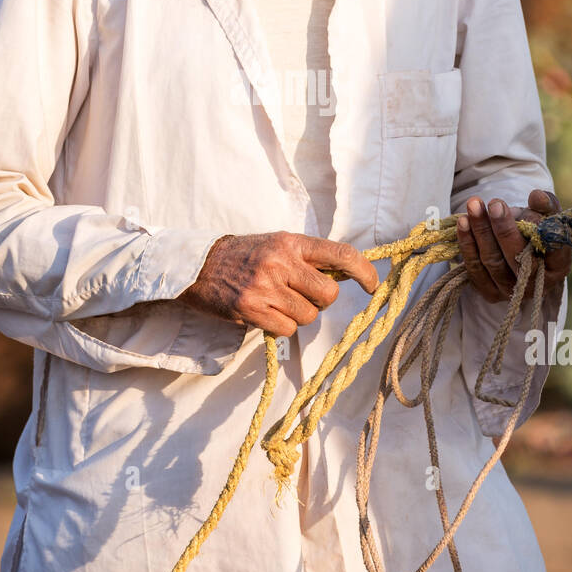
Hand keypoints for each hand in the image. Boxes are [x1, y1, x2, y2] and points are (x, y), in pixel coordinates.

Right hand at [177, 231, 379, 336]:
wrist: (199, 265)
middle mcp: (281, 262)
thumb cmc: (244, 256)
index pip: (340, 253)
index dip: (364, 270)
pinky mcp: (252, 309)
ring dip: (298, 315)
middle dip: (321, 301)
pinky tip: (265, 314)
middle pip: (328, 294)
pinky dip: (281, 327)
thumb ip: (308, 258)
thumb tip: (347, 275)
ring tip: (277, 303)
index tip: (372, 284)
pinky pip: (287, 329)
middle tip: (303, 296)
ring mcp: (266, 287)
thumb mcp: (277, 244)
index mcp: (291, 242)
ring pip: (308, 316)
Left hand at [455, 188, 570, 303]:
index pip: (551, 250)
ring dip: (481, 232)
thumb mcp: (546, 216)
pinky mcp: (490, 293)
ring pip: (493, 262)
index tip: (527, 208)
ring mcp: (511, 291)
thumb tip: (537, 196)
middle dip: (503, 229)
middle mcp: (536, 285)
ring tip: (474, 206)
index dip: (536, 229)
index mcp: (558, 268)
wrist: (520, 252)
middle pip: (517, 257)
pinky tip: (463, 222)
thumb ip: (546, 205)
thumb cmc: (536, 232)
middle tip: (495, 204)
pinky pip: (475, 269)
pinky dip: (467, 244)